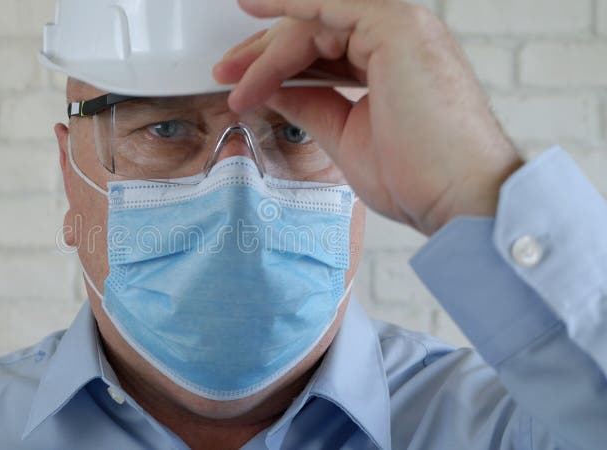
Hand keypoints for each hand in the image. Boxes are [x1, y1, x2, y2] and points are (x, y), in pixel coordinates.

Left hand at [213, 0, 524, 235]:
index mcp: (393, 59)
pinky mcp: (397, 27)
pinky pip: (327, 4)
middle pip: (314, 26)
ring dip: (267, 46)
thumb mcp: (344, 135)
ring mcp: (402, 26)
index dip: (276, 62)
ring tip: (232, 75)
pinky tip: (256, 11)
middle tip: (225, 74)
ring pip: (315, 17)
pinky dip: (289, 7)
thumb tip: (274, 92)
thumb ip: (311, 105)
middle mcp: (400, 36)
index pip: (323, 45)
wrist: (456, 198)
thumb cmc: (418, 177)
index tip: (240, 84)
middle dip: (262, 51)